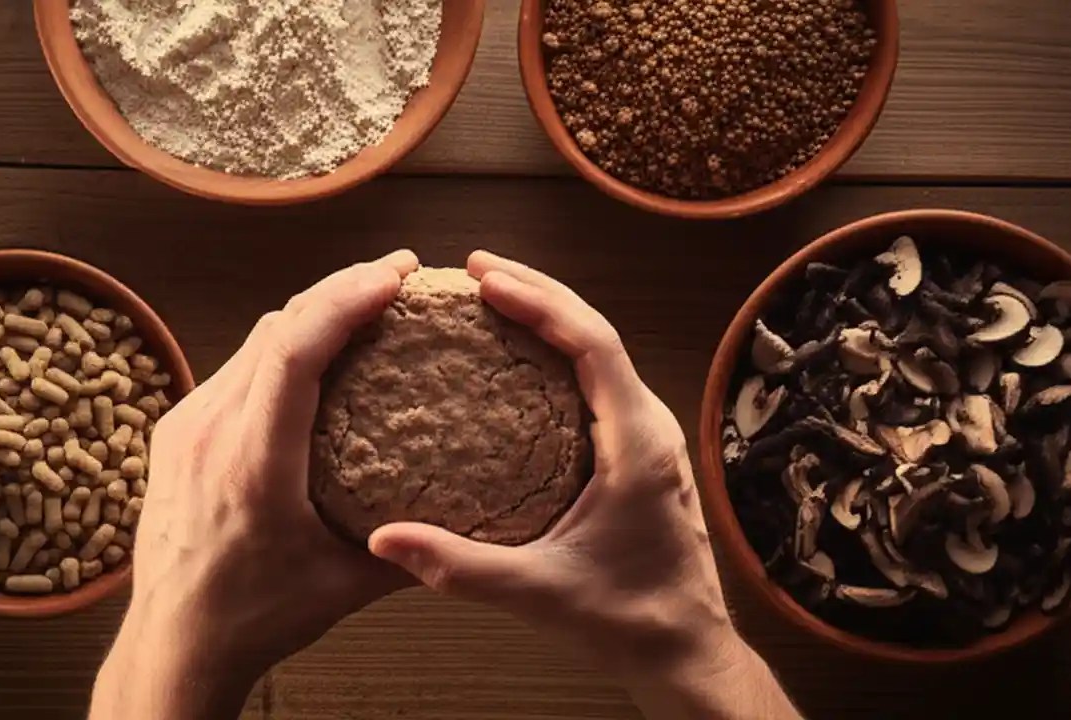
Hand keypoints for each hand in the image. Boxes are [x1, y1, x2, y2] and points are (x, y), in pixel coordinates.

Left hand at [91, 250, 418, 719]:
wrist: (173, 642)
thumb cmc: (255, 617)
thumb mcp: (343, 587)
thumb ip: (411, 548)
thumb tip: (476, 513)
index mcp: (252, 465)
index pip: (295, 352)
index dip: (345, 300)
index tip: (395, 275)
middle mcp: (210, 432)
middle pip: (278, 328)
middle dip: (340, 289)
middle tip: (400, 273)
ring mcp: (186, 427)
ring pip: (255, 341)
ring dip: (312, 313)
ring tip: (367, 300)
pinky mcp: (177, 432)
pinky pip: (236, 367)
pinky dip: (283, 345)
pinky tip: (317, 351)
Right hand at [369, 252, 798, 718]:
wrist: (687, 650)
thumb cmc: (630, 620)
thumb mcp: (541, 594)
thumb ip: (460, 568)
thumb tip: (384, 541)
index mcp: (637, 445)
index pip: (594, 344)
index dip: (541, 301)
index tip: (489, 277)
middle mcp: (650, 429)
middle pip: (597, 332)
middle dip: (538, 292)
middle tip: (477, 268)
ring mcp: (648, 437)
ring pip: (602, 352)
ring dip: (551, 316)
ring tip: (495, 295)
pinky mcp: (639, 451)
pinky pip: (599, 380)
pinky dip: (560, 352)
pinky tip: (521, 357)